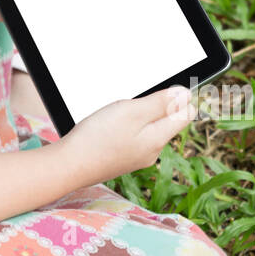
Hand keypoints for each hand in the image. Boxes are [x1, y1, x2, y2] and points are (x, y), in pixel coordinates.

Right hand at [57, 88, 194, 186]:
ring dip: (141, 115)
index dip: (180, 96)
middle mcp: (152, 151)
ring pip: (150, 129)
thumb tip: (185, 94)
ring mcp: (137, 157)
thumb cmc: (97, 137)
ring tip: (120, 113)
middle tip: (136, 100)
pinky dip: (128, 127)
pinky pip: (135, 138)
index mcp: (158, 138)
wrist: (68, 166)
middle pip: (169, 122)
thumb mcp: (132, 112)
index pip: (186, 114)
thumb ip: (160, 104)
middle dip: (159, 106)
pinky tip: (111, 126)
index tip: (164, 89)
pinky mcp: (122, 159)